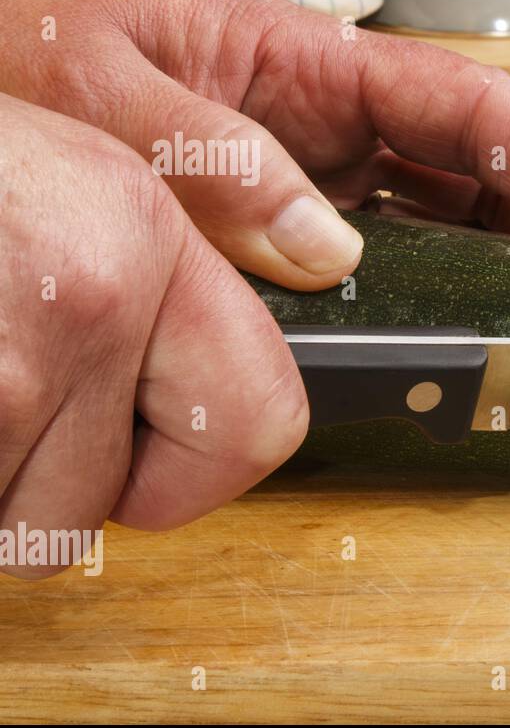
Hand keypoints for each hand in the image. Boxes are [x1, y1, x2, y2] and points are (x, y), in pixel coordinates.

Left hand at [0, 0, 509, 291]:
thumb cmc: (18, 67)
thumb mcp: (104, 93)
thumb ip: (213, 160)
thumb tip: (329, 249)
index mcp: (306, 65)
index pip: (472, 111)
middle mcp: (328, 128)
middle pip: (483, 174)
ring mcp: (315, 187)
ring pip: (448, 226)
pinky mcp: (288, 242)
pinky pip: (387, 273)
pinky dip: (431, 308)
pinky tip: (460, 342)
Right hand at [0, 94, 309, 575]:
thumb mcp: (60, 191)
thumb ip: (152, 299)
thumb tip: (212, 429)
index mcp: (146, 231)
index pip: (264, 423)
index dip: (189, 472)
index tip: (131, 457)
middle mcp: (92, 289)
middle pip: (96, 509)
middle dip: (27, 489)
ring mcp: (1, 362)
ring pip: (11, 536)